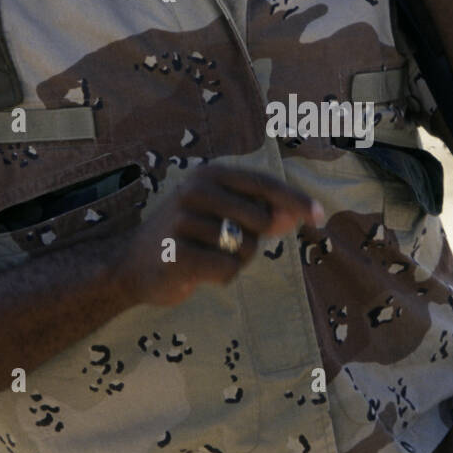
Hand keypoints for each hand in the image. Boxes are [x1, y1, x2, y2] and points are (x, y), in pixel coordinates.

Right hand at [118, 164, 322, 308]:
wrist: (132, 267)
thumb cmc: (188, 239)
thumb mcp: (226, 219)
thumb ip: (264, 214)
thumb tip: (301, 213)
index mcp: (210, 174)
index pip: (265, 184)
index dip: (296, 200)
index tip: (321, 216)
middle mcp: (196, 189)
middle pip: (260, 220)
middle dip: (253, 241)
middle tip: (222, 246)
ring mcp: (183, 220)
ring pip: (244, 248)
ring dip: (235, 261)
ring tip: (207, 257)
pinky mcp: (177, 252)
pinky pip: (227, 269)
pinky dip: (221, 277)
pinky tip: (198, 272)